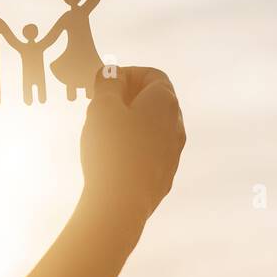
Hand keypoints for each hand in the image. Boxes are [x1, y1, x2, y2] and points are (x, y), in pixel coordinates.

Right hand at [80, 66, 185, 223]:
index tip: (104, 84)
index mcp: (164, 102)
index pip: (153, 75)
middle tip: (100, 106)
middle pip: (154, 100)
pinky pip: (149, 150)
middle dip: (127, 97)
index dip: (127, 74)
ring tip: (102, 131)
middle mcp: (176, 124)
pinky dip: (133, 145)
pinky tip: (112, 156)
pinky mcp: (164, 173)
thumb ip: (108, 84)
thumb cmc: (112, 149)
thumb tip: (112, 73)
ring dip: (130, 122)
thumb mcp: (102, 106)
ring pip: (152, 126)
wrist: (121, 203)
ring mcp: (173, 151)